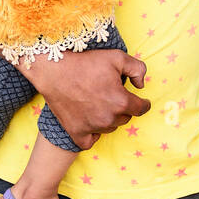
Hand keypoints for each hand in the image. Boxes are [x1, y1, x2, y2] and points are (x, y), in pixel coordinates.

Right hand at [20, 48, 149, 148]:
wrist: (54, 70)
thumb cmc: (86, 62)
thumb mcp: (118, 57)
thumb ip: (138, 69)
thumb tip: (141, 86)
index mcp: (121, 101)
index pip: (141, 109)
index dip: (143, 103)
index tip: (141, 101)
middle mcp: (108, 118)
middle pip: (125, 118)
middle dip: (123, 107)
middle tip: (111, 94)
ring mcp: (92, 127)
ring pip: (110, 127)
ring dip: (108, 118)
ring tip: (98, 102)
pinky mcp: (76, 132)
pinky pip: (90, 141)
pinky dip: (93, 134)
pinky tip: (92, 123)